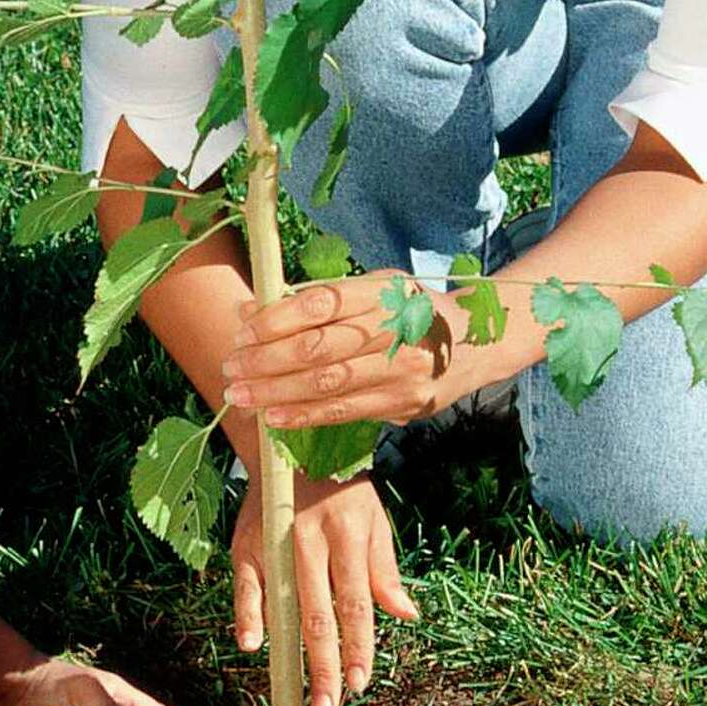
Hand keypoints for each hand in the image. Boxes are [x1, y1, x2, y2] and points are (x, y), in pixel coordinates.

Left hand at [223, 272, 464, 431]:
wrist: (475, 343)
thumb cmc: (409, 311)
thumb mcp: (373, 288)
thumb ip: (316, 298)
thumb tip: (250, 310)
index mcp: (385, 292)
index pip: (321, 303)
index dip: (276, 319)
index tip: (243, 331)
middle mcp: (395, 330)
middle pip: (318, 348)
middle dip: (266, 360)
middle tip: (231, 366)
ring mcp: (401, 370)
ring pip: (326, 384)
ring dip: (275, 392)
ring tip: (241, 394)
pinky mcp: (403, 404)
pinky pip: (344, 411)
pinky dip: (304, 416)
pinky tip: (274, 416)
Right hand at [231, 465, 418, 705]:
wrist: (290, 446)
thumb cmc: (341, 490)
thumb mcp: (374, 521)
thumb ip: (385, 570)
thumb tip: (407, 615)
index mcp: (349, 534)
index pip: (356, 602)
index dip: (358, 645)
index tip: (361, 683)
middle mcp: (310, 539)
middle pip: (319, 613)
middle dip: (326, 665)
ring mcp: (275, 541)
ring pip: (285, 606)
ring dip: (291, 653)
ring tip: (298, 694)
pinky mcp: (245, 544)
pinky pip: (246, 585)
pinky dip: (248, 614)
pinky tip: (252, 644)